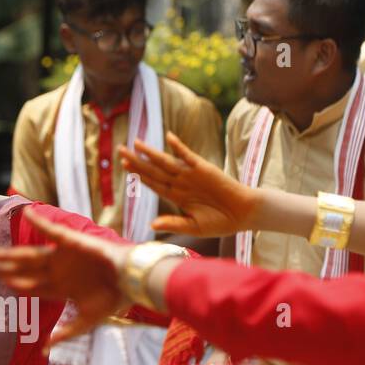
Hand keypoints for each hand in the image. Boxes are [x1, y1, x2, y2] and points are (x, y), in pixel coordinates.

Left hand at [0, 209, 130, 348]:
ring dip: (12, 254)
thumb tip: (43, 350)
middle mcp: (58, 271)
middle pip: (24, 270)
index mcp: (60, 288)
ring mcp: (63, 257)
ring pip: (31, 255)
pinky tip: (27, 213)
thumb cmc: (113, 300)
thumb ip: (64, 333)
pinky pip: (53, 230)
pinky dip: (40, 222)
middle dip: (4, 270)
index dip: (12, 285)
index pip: (30, 286)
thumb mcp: (86, 321)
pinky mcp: (73, 243)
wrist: (132, 283)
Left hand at [118, 132, 259, 236]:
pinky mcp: (204, 168)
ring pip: (166, 162)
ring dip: (151, 153)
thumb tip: (151, 224)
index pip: (153, 183)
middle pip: (154, 171)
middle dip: (137, 161)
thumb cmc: (221, 222)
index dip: (139, 175)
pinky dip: (179, 147)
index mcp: (177, 197)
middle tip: (120, 151)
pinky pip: (188, 155)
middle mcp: (181, 183)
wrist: (244, 213)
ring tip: (136, 143)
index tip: (124, 166)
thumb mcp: (194, 226)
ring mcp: (191, 174)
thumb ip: (173, 223)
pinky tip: (168, 138)